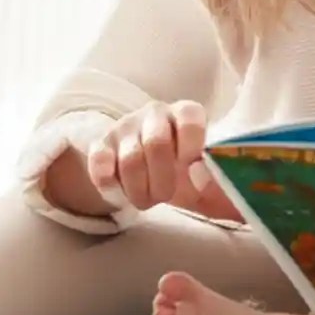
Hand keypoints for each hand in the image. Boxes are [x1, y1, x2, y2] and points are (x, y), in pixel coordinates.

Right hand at [86, 100, 239, 221]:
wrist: (153, 174)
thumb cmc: (188, 172)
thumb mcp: (209, 176)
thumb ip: (216, 176)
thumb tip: (198, 174)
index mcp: (187, 112)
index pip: (190, 117)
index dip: (192, 147)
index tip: (191, 169)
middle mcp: (156, 113)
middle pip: (156, 143)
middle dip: (163, 180)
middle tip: (166, 197)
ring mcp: (127, 126)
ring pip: (130, 159)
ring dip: (139, 190)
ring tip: (148, 201)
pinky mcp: (102, 144)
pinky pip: (99, 161)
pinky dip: (108, 183)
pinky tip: (119, 193)